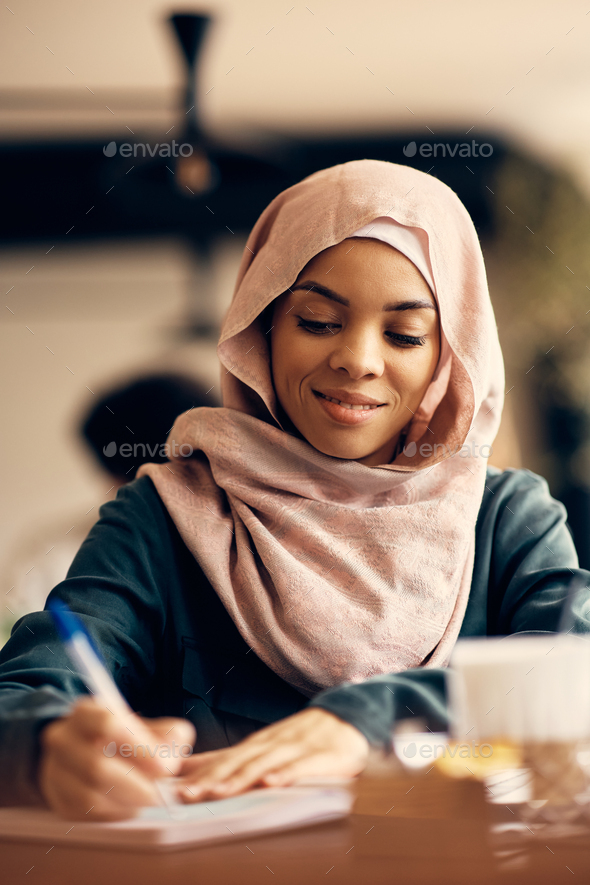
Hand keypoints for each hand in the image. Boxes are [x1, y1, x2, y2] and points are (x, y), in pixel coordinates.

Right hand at [39, 696, 194, 819]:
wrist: (91, 755)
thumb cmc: (125, 739)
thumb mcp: (147, 727)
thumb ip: (168, 734)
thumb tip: (173, 750)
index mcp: (86, 712)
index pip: (107, 724)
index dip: (139, 748)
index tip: (164, 767)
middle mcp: (63, 739)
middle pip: (97, 767)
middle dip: (136, 784)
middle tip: (162, 793)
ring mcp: (55, 772)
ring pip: (90, 795)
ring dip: (127, 802)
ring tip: (150, 799)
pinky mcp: (59, 801)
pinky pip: (88, 814)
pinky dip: (116, 813)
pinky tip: (132, 805)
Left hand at [176, 708, 369, 801]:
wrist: (346, 718)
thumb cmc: (300, 738)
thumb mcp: (263, 746)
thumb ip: (230, 758)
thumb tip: (187, 768)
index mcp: (255, 745)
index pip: (222, 759)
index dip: (198, 774)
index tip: (173, 789)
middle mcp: (270, 745)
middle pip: (236, 762)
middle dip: (211, 778)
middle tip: (188, 794)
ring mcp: (293, 749)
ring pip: (263, 764)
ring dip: (240, 778)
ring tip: (220, 792)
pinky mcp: (319, 757)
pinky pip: (301, 767)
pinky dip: (285, 774)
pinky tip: (272, 783)